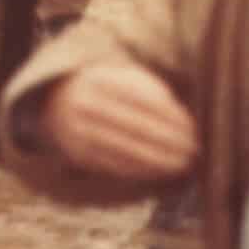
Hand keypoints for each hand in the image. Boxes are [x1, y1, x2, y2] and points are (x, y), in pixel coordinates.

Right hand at [40, 60, 198, 180]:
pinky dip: (139, 170)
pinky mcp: (77, 153)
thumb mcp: (124, 77)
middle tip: (193, 150)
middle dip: (168, 141)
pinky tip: (158, 171)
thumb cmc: (106, 87)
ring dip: (157, 159)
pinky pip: (113, 164)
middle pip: (135, 126)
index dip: (170, 116)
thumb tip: (184, 119)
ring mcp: (78, 130)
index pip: (142, 99)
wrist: (55, 99)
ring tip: (182, 164)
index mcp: (100, 78)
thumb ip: (151, 90)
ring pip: (125, 148)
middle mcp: (85, 103)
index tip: (193, 128)